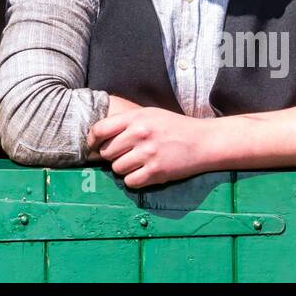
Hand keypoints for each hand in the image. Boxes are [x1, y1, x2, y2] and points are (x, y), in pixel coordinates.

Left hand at [87, 106, 216, 187]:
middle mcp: (139, 134)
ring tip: (136, 163)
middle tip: (123, 155)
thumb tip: (99, 136)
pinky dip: (134, 180)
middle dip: (111, 156)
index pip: (100, 130)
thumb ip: (126, 122)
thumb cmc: (174, 126)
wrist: (203, 141)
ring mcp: (148, 153)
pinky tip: (143, 173)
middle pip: (106, 152)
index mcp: (135, 118)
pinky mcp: (156, 172)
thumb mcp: (149, 114)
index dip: (92, 140)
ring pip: (117, 169)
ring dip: (123, 169)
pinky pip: (130, 182)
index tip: (94, 146)